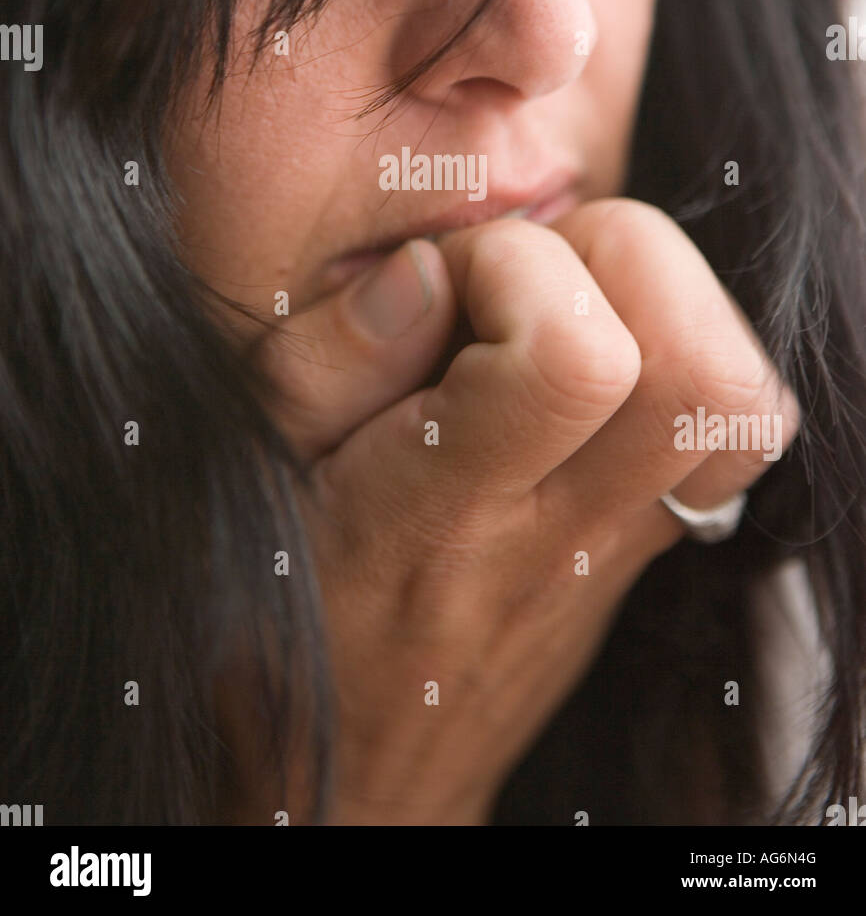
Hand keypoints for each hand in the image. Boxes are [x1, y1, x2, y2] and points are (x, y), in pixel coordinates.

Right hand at [226, 200, 798, 824]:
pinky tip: (586, 363)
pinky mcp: (643, 547)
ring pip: (739, 401)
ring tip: (562, 307)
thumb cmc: (280, 625)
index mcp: (442, 511)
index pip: (575, 358)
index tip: (445, 278)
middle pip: (700, 367)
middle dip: (619, 262)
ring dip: (667, 307)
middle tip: (525, 278)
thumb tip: (430, 267)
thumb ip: (324, 366)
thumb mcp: (252, 479)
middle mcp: (558, 535)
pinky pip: (729, 434)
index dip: (516, 267)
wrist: (352, 777)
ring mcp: (618, 549)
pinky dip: (684, 357)